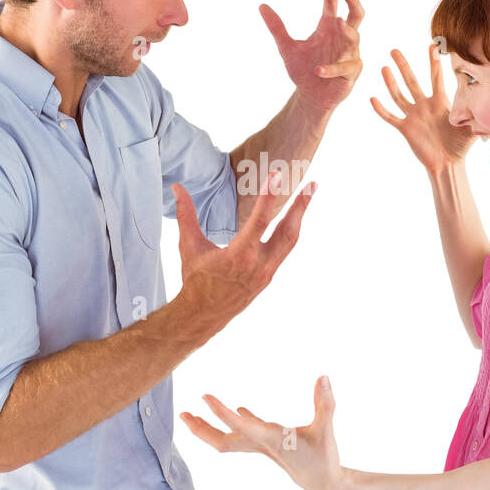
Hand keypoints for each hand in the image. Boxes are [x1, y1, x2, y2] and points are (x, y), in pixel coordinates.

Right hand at [172, 168, 315, 334]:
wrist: (203, 314)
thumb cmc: (195, 279)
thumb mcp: (189, 245)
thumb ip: (185, 214)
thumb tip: (177, 188)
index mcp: (238, 256)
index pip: (260, 221)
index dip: (270, 196)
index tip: (278, 175)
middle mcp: (258, 265)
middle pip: (288, 232)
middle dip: (301, 206)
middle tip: (312, 184)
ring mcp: (267, 272)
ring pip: (290, 240)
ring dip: (300, 216)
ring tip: (309, 194)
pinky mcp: (269, 276)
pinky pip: (284, 249)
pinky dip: (290, 230)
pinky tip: (294, 216)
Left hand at [180, 375, 346, 489]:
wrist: (326, 486)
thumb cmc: (325, 460)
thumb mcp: (325, 429)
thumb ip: (325, 403)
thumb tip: (324, 377)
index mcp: (272, 440)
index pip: (240, 427)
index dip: (222, 413)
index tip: (205, 397)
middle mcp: (262, 445)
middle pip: (222, 442)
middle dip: (201, 429)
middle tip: (182, 414)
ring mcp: (263, 448)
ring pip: (229, 440)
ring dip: (210, 428)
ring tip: (194, 414)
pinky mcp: (270, 447)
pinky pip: (246, 435)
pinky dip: (237, 422)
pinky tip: (239, 410)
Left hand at [260, 0, 364, 111]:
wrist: (309, 96)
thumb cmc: (303, 70)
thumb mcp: (287, 47)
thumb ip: (277, 27)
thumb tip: (261, 5)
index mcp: (328, 28)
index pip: (331, 3)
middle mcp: (342, 38)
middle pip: (355, 16)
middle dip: (353, 3)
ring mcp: (349, 55)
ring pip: (354, 38)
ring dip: (346, 30)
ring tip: (335, 20)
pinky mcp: (350, 74)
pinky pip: (344, 68)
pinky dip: (331, 68)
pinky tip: (317, 69)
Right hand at [370, 43, 474, 173]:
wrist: (448, 164)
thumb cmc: (461, 146)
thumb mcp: (472, 127)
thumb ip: (478, 114)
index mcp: (440, 102)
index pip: (435, 77)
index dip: (433, 62)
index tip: (432, 45)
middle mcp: (424, 106)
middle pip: (412, 81)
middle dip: (404, 65)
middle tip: (395, 50)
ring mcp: (413, 116)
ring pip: (399, 96)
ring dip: (391, 83)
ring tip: (384, 68)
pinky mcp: (406, 129)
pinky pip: (391, 118)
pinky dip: (381, 109)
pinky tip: (372, 99)